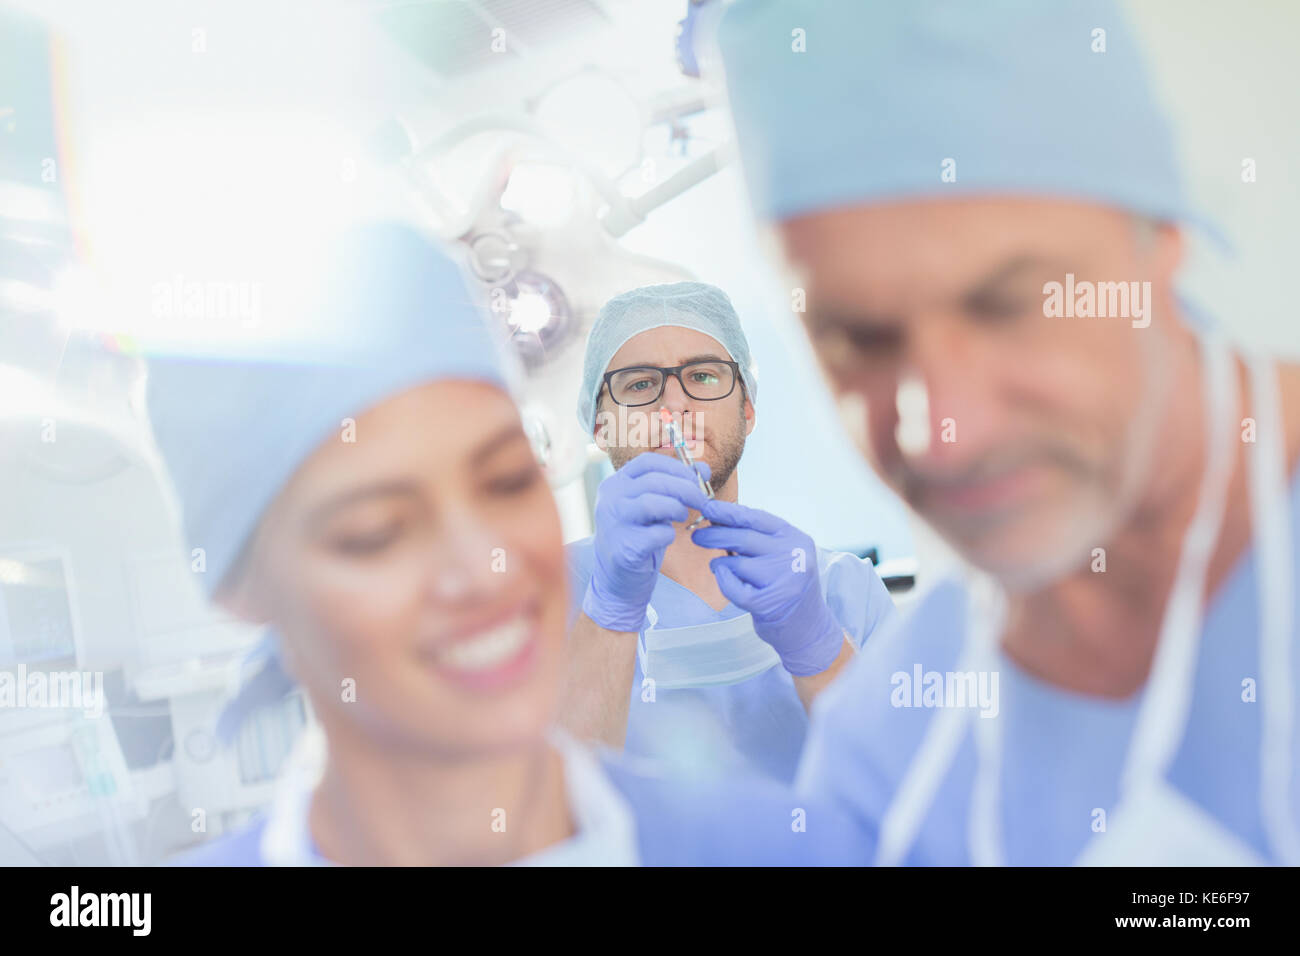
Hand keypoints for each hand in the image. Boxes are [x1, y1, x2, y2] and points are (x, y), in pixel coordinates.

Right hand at [582, 452, 710, 631]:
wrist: (617, 580)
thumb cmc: (638, 538)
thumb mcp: (653, 507)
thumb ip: (675, 485)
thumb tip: (704, 469)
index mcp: (615, 484)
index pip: (647, 462)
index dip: (676, 467)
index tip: (695, 479)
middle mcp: (610, 500)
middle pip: (654, 481)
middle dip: (686, 488)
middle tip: (702, 500)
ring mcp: (614, 524)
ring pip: (652, 503)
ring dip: (677, 509)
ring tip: (682, 517)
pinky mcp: (624, 548)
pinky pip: (656, 534)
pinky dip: (668, 534)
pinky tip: (665, 539)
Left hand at [691, 500, 842, 675]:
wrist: (809, 628)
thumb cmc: (787, 587)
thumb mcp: (782, 555)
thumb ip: (757, 538)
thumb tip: (719, 519)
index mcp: (795, 538)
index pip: (756, 518)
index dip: (728, 511)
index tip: (707, 507)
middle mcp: (794, 556)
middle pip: (743, 538)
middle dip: (715, 535)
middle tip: (697, 536)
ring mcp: (784, 580)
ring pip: (736, 563)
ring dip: (720, 563)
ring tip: (718, 566)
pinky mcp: (770, 603)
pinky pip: (733, 587)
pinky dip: (723, 582)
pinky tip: (725, 580)